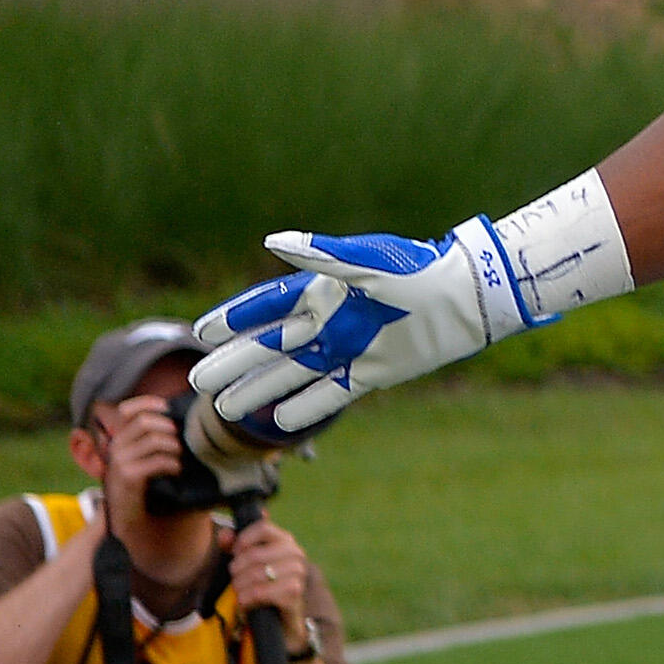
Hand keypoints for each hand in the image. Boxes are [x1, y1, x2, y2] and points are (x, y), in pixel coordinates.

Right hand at [93, 392, 187, 530]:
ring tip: (179, 457)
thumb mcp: (146, 459)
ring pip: (152, 439)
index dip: (147, 403)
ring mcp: (119, 462)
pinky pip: (155, 461)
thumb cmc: (143, 487)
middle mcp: (116, 447)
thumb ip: (157, 441)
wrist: (128, 520)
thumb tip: (187, 424)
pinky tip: (176, 471)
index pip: (127, 410)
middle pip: (143, 421)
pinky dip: (172, 464)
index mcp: (121, 439)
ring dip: (173, 446)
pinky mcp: (126, 477)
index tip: (167, 405)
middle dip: (168, 427)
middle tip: (180, 441)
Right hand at [192, 224, 519, 433]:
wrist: (464, 299)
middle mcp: (332, 320)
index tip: (202, 331)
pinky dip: (306, 406)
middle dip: (236, 362)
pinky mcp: (372, 372)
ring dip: (261, 388)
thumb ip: (321, 256)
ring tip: (225, 407)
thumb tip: (272, 242)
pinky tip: (279, 421)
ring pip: (294, 373)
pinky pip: (330, 393)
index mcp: (326, 290)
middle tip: (199, 380)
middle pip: (272, 345)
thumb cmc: (418, 270)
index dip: (237, 318)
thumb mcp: (367, 261)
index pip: (270, 306)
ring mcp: (349, 348)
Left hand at [227, 516, 313, 652]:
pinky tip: (246, 603)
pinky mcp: (294, 594)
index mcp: (286, 541)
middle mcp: (296, 554)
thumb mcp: (247, 564)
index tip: (236, 553)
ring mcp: (298, 574)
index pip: (263, 528)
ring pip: (256, 574)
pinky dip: (247, 599)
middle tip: (236, 580)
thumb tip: (224, 535)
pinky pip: (260, 592)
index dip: (243, 540)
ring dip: (240, 586)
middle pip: (254, 554)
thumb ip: (234, 546)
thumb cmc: (263, 586)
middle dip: (237, 570)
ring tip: (240, 592)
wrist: (280, 621)